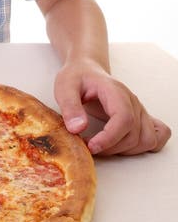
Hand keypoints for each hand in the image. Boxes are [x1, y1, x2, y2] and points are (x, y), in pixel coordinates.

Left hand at [54, 59, 170, 156]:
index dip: (110, 138)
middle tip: (89, 146)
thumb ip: (70, 107)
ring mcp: (140, 110)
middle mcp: (132, 101)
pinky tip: (123, 146)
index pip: (124, 119)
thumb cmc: (77, 77)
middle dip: (111, 148)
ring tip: (103, 146)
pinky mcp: (141, 118)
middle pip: (134, 134)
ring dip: (125, 150)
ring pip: (146, 140)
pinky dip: (143, 147)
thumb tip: (77, 129)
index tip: (91, 147)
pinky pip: (157, 136)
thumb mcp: (65, 87)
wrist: (87, 70)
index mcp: (115, 91)